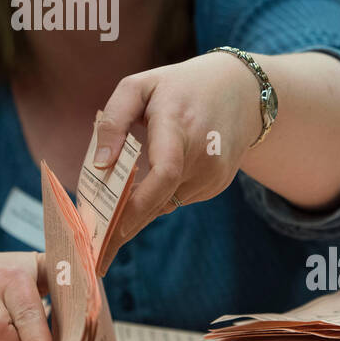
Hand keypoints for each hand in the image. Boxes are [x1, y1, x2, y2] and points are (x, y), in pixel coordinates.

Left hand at [93, 52, 260, 274]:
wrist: (241, 90)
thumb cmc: (180, 85)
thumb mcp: (140, 86)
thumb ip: (113, 120)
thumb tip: (99, 164)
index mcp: (178, 124)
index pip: (163, 172)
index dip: (138, 205)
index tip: (111, 230)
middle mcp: (202, 153)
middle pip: (159, 200)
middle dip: (126, 227)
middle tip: (98, 254)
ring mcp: (214, 173)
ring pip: (165, 203)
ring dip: (140, 208)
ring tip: (113, 208)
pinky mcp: (218, 184)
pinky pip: (178, 198)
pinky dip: (159, 196)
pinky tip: (153, 177)